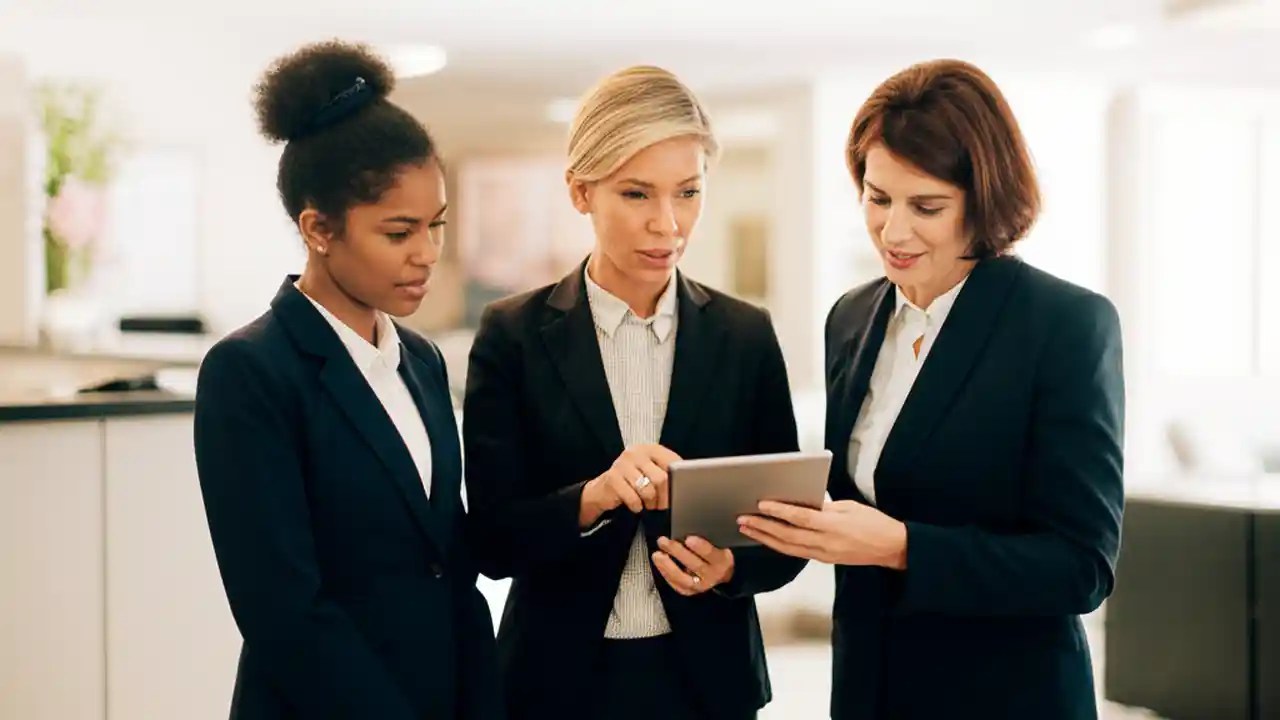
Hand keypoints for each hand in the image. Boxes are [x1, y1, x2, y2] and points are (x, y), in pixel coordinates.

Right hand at [578, 444, 681, 527]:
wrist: (604, 489)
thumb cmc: (634, 481)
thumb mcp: (651, 471)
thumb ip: (668, 472)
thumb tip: (688, 484)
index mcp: (650, 448)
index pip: (673, 463)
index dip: (679, 481)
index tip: (679, 493)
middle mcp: (636, 453)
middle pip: (662, 479)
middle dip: (664, 497)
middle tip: (662, 504)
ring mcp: (622, 464)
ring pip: (648, 491)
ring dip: (651, 503)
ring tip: (649, 504)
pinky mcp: (612, 479)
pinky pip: (633, 499)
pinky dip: (637, 507)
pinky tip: (635, 505)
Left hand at [652, 536, 734, 595]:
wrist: (721, 574)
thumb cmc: (716, 553)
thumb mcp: (719, 543)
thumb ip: (708, 537)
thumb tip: (689, 527)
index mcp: (722, 561)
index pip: (712, 554)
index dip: (700, 547)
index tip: (689, 539)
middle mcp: (712, 576)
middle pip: (695, 565)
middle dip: (677, 552)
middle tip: (664, 541)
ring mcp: (701, 586)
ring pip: (684, 578)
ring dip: (667, 566)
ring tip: (657, 554)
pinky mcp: (691, 592)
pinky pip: (677, 585)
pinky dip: (666, 574)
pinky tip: (659, 563)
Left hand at [737, 500, 908, 568]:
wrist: (892, 548)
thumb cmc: (874, 522)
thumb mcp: (850, 506)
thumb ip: (825, 506)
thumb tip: (803, 503)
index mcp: (834, 525)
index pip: (801, 518)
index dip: (780, 512)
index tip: (761, 504)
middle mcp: (826, 542)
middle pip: (788, 536)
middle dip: (763, 527)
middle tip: (743, 519)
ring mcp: (824, 554)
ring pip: (788, 547)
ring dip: (765, 538)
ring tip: (747, 529)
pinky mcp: (824, 560)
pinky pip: (796, 552)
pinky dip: (779, 545)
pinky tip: (767, 538)